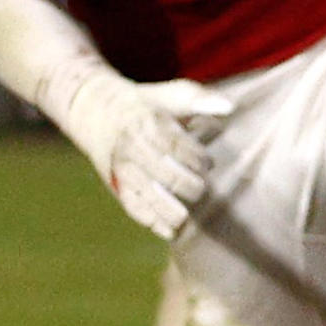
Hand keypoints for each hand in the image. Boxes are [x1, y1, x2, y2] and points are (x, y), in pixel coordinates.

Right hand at [52, 66, 233, 238]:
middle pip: (163, 173)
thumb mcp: (170, 94)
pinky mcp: (116, 184)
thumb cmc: (148, 104)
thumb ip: (200, 99)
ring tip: (185, 219)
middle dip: (187, 185)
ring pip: (145, 193)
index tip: (208, 163)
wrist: (97, 113)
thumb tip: (228, 109)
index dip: (196, 158)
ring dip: (167, 209)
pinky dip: (150, 220)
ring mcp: (122, 168)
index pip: (175, 145)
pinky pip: (132, 205)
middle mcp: (131, 147)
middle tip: (201, 189)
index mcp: (147, 122)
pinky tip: (170, 231)